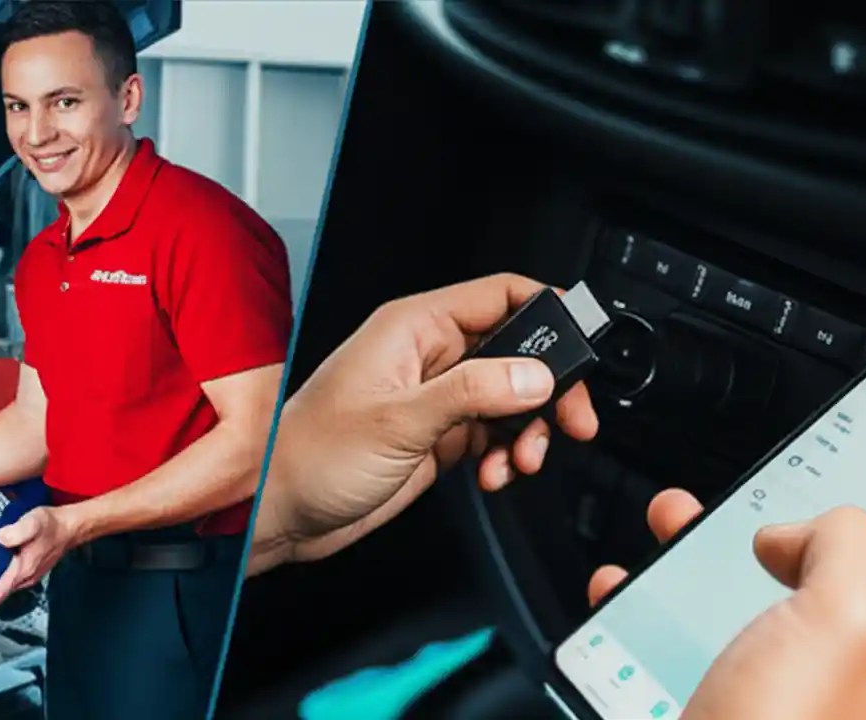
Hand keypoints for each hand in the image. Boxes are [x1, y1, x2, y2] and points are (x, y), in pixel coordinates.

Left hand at [0, 506, 78, 604]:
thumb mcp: (33, 522)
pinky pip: (11, 577)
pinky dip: (4, 571)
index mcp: (22, 570)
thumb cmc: (53, 526)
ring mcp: (28, 576)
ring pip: (4, 584)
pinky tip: (3, 556)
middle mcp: (25, 578)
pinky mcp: (31, 571)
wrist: (70, 527)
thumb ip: (16, 531)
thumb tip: (0, 537)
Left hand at [256, 273, 597, 567]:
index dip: (549, 311)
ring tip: (521, 459)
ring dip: (529, 430)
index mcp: (413, 328)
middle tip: (572, 420)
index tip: (582, 346)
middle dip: (549, 387)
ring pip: (511, 395)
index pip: (500, 294)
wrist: (282, 512)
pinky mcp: (437, 434)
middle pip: (518, 349)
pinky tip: (493, 474)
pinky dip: (505, 454)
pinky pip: (493, 433)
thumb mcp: (398, 421)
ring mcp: (434, 396)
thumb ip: (472, 393)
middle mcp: (428, 355)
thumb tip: (535, 375)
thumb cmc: (310, 456)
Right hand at [590, 490, 865, 719]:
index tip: (816, 484)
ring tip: (666, 527)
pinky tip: (624, 597)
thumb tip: (799, 534)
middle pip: (822, 599)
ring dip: (702, 562)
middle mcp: (847, 694)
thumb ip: (847, 548)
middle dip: (775, 534)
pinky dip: (651, 617)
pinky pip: (692, 659)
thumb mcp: (851, 622)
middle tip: (738, 504)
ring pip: (750, 619)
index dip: (851, 532)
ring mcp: (782, 716)